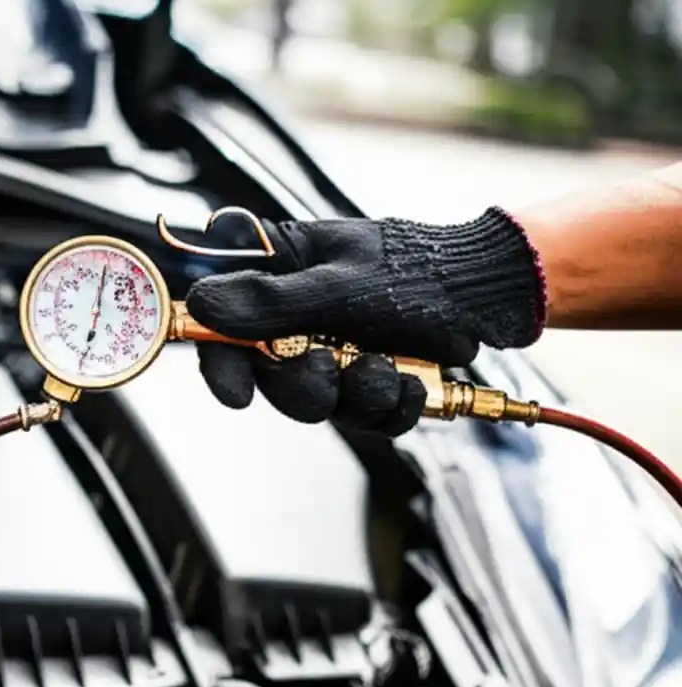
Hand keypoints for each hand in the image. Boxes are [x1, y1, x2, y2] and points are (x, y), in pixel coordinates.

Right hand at [185, 207, 545, 435]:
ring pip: (318, 406)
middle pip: (267, 380)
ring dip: (356, 397)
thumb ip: (270, 301)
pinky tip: (409, 385)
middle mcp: (296, 320)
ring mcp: (331, 354)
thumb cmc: (414, 268)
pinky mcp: (365, 381)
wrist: (485, 290)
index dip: (220, 365)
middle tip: (331, 367)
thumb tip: (202, 303)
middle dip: (304, 387)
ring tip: (387, 366)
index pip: (221, 327)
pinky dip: (388, 409)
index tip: (238, 394)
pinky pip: (363, 419)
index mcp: (276, 277)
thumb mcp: (339, 284)